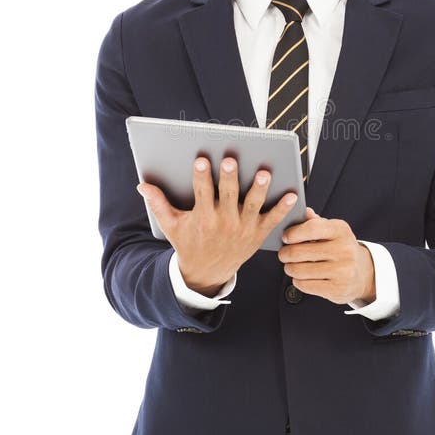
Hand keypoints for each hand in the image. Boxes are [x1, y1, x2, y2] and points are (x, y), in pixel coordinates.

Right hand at [136, 157, 297, 296]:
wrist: (208, 273)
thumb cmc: (189, 243)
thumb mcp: (171, 226)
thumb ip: (158, 204)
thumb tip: (142, 185)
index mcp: (203, 218)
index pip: (202, 194)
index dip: (200, 177)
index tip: (200, 160)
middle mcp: (224, 223)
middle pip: (228, 196)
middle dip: (229, 178)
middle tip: (231, 160)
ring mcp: (243, 229)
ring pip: (253, 206)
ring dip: (259, 189)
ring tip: (264, 172)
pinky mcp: (258, 234)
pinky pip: (273, 220)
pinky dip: (283, 208)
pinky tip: (293, 193)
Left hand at [278, 207, 375, 304]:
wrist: (363, 272)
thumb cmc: (341, 248)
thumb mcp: (333, 230)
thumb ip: (315, 222)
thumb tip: (303, 211)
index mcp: (341, 231)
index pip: (311, 228)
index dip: (293, 233)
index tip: (285, 237)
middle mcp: (344, 250)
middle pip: (299, 252)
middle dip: (285, 253)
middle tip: (283, 254)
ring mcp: (342, 271)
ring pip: (299, 270)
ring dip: (290, 268)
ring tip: (291, 266)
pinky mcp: (337, 289)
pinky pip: (305, 285)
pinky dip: (298, 281)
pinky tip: (301, 277)